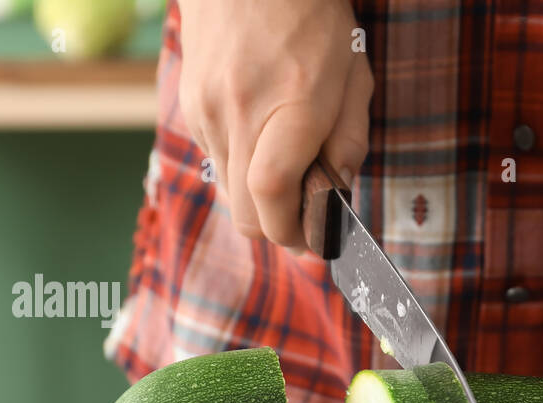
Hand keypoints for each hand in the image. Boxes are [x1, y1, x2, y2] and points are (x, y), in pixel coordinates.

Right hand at [177, 0, 371, 250]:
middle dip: (278, 229)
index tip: (314, 241)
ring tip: (288, 176)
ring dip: (258, 200)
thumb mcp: (353, 74)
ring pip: (228, 193)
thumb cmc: (311, 17)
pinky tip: (262, 142)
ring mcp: (206, 111)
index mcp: (290, 105)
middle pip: (245, 213)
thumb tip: (337, 194)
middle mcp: (238, 113)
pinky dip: (240, 169)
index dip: (292, 232)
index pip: (272, 195)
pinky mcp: (189, 107)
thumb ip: (349, 140)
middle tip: (306, 222)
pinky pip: (216, 162)